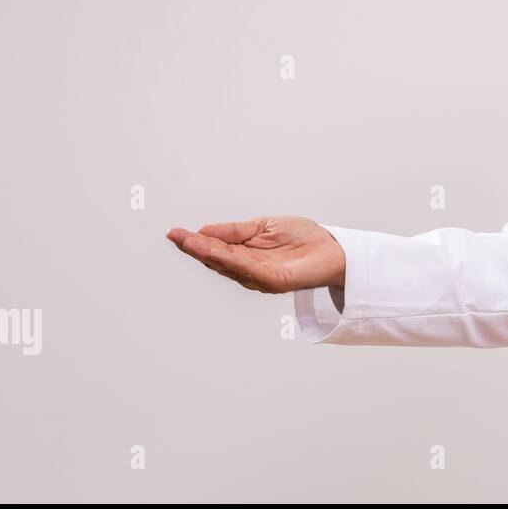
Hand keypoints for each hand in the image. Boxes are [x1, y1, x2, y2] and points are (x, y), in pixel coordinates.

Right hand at [166, 216, 345, 293]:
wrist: (333, 247)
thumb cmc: (302, 238)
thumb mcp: (263, 226)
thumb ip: (236, 231)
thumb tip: (205, 231)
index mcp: (245, 255)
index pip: (215, 249)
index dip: (195, 242)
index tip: (174, 233)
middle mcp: (249, 269)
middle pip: (217, 260)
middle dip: (196, 248)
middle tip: (176, 237)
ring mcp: (260, 277)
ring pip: (229, 266)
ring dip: (209, 254)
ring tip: (190, 242)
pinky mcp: (275, 281)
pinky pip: (251, 271)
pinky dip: (234, 262)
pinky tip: (219, 254)